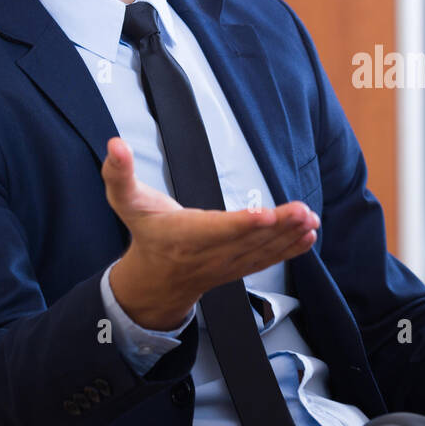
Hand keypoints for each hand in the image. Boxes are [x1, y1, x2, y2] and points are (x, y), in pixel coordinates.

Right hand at [102, 136, 319, 328]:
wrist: (155, 281)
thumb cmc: (147, 233)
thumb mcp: (126, 202)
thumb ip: (119, 173)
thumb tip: (114, 145)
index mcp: (183, 236)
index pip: (215, 229)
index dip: (240, 224)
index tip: (263, 215)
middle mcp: (209, 253)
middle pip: (247, 240)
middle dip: (278, 226)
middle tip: (302, 210)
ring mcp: (228, 263)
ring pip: (262, 250)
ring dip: (290, 235)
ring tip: (310, 218)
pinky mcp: (241, 267)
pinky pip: (268, 259)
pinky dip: (290, 249)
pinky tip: (309, 235)